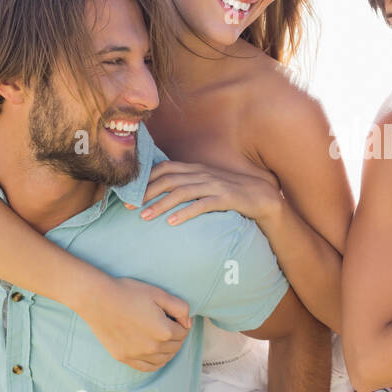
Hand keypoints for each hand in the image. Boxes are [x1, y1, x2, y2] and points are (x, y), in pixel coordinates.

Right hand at [77, 276, 191, 371]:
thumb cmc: (128, 293)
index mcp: (163, 331)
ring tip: (163, 338)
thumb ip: (180, 308)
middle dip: (177, 336)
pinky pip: (148, 367)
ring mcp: (137, 355)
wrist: (98, 299)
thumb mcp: (159, 294)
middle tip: (169, 325)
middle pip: (175, 347)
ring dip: (168, 350)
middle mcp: (152, 347)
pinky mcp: (124, 358)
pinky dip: (156, 362)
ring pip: (164, 359)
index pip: (183, 333)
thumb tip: (188, 322)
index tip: (175, 317)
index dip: (182, 323)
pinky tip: (155, 354)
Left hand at [130, 160, 281, 225]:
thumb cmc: (230, 192)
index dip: (145, 179)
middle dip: (146, 193)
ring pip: (182, 192)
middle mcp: (202, 174)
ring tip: (145, 217)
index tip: (129, 193)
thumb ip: (188, 183)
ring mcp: (214, 185)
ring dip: (161, 204)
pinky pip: (203, 205)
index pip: (165, 168)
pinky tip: (173, 223)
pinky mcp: (226, 199)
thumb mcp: (207, 183)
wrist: (262, 196)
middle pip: (169, 180)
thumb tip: (162, 192)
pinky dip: (186, 213)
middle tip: (129, 208)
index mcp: (196, 169)